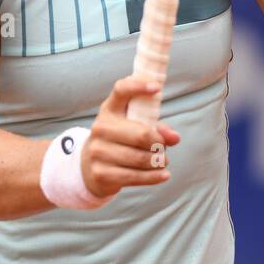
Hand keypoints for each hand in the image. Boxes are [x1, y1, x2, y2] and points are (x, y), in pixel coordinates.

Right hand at [81, 76, 181, 198]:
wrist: (89, 167)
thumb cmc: (120, 141)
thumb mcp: (134, 127)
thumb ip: (157, 128)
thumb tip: (174, 137)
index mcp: (109, 110)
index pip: (121, 90)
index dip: (138, 86)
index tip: (157, 89)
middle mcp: (100, 127)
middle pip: (141, 134)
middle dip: (159, 143)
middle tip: (164, 147)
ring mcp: (98, 151)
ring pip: (140, 158)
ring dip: (158, 161)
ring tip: (162, 161)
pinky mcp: (101, 173)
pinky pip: (134, 176)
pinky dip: (154, 177)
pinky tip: (163, 175)